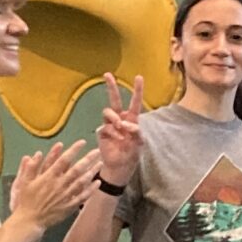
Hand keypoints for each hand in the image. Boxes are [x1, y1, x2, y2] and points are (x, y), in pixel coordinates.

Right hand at [10, 139, 100, 229]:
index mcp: (49, 177)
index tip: (82, 142)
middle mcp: (60, 185)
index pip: (64, 160)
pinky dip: (91, 189)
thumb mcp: (24, 182)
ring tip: (100, 163)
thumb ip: (30, 167)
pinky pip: (83, 196)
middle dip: (88, 159)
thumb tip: (36, 154)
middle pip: (77, 169)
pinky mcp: (69, 206)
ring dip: (92, 172)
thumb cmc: (26, 201)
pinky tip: (97, 183)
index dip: (74, 150)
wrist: (30, 220)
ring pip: (82, 181)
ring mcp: (66, 195)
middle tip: (97, 151)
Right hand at [94, 73, 145, 187]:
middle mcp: (120, 118)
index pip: (135, 102)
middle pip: (114, 99)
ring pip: (108, 111)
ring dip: (115, 117)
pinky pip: (106, 126)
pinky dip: (113, 132)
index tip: (139, 77)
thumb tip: (125, 123)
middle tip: (107, 75)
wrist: (120, 166)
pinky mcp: (102, 131)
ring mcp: (110, 124)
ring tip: (121, 127)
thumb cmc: (132, 153)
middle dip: (111, 87)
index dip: (137, 89)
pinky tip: (118, 139)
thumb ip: (136, 131)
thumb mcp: (139, 142)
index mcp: (131, 118)